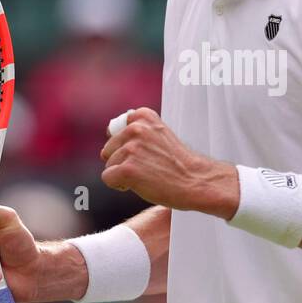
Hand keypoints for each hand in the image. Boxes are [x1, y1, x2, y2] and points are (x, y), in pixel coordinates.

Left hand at [99, 108, 237, 217]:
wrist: (195, 181)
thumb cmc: (177, 163)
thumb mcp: (159, 136)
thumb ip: (137, 132)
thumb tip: (106, 139)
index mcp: (144, 117)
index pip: (115, 130)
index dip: (125, 146)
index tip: (144, 153)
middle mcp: (136, 128)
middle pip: (108, 150)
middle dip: (122, 161)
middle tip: (148, 167)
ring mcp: (131, 149)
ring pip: (109, 165)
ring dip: (124, 174)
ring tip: (147, 176)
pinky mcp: (127, 169)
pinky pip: (108, 178)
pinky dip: (120, 185)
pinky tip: (140, 184)